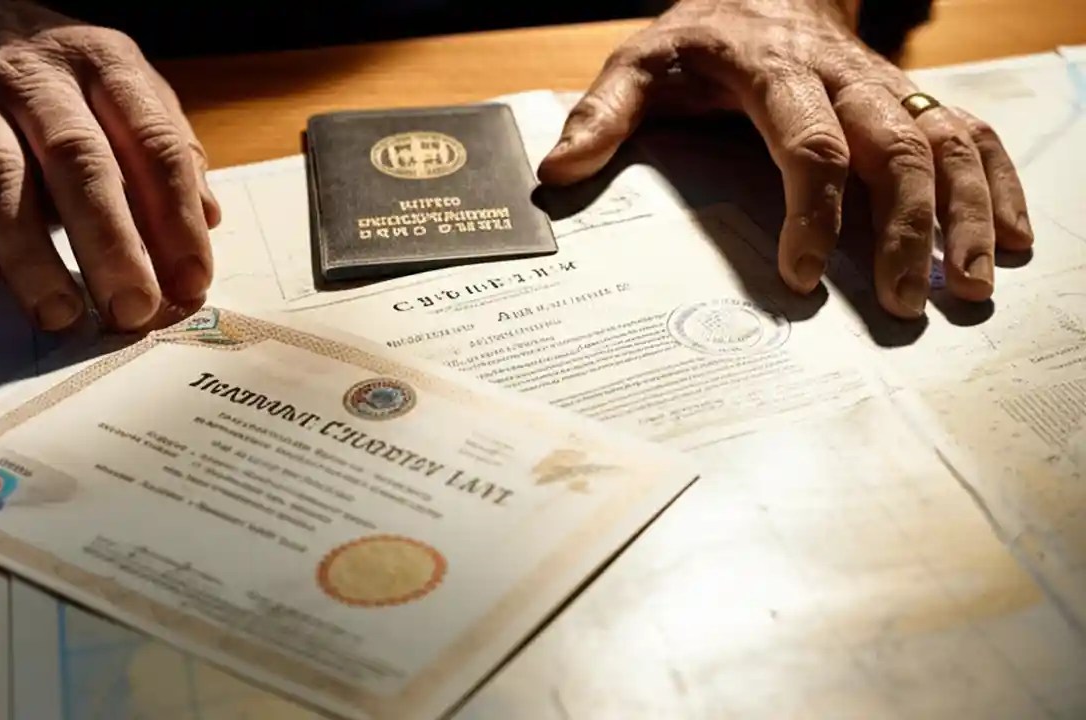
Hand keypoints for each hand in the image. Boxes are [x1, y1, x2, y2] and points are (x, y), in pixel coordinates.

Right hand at [0, 0, 219, 331]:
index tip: (190, 281)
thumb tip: (208, 219)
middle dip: (109, 243)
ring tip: (58, 313)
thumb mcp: (132, 94)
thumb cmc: (68, 83)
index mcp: (104, 65)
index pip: (151, 142)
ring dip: (29, 253)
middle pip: (77, 161)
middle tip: (131, 309)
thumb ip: (170, 153)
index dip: (176, 217)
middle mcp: (35, 78)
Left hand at [538, 0, 1031, 318]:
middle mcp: (843, 76)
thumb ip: (601, 116)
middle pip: (893, 148)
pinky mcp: (910, 97)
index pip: (808, 142)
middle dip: (906, 227)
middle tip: (900, 304)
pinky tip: (1010, 240)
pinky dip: (998, 185)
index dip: (813, 210)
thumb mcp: (637, 64)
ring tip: (966, 289)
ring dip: (965, 214)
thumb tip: (556, 174)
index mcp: (772, 70)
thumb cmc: (695, 42)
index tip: (802, 275)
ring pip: (946, 141)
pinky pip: (971, 132)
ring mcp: (885, 86)